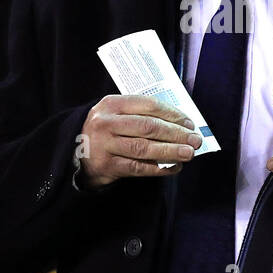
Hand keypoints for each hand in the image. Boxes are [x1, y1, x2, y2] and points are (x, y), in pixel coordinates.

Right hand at [79, 95, 202, 188]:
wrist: (77, 152)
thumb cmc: (107, 131)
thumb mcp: (118, 114)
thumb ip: (143, 114)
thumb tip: (180, 124)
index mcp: (112, 104)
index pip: (148, 105)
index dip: (172, 114)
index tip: (189, 123)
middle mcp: (106, 123)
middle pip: (148, 127)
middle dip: (176, 134)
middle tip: (195, 139)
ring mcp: (105, 145)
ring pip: (144, 148)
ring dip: (171, 151)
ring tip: (189, 153)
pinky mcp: (107, 166)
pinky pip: (138, 167)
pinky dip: (159, 168)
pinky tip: (174, 167)